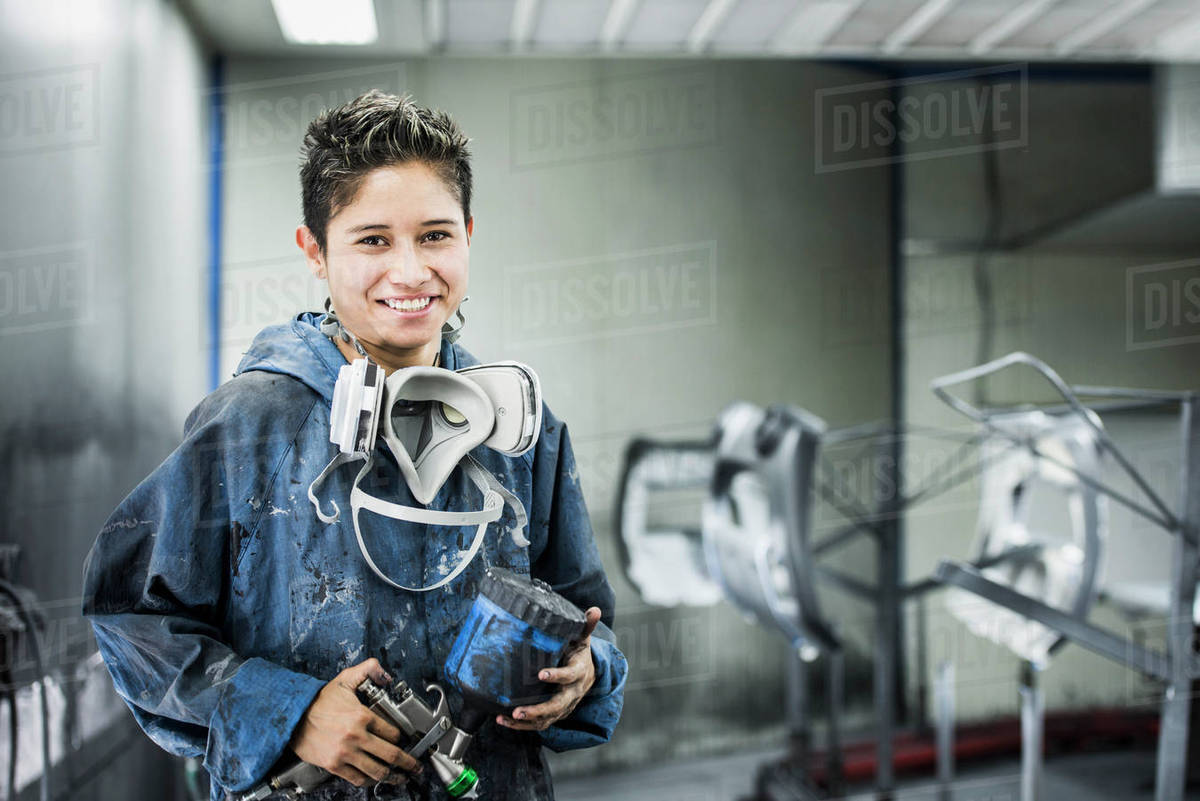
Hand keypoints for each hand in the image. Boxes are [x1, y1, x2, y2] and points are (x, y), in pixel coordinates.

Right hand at [289, 658, 421, 787]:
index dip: (402, 737)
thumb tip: (385, 673)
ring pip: (377, 771)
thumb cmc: (318, 701)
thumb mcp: (344, 679)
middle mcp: (355, 736)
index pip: (392, 732)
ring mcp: (345, 753)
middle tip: (416, 766)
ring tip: (402, 778)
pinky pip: (357, 778)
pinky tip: (376, 779)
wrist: (292, 717)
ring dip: (393, 776)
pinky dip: (369, 781)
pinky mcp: (334, 765)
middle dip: (408, 762)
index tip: (405, 740)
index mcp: (361, 716)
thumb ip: (368, 670)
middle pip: (390, 754)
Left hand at [497, 607, 601, 731]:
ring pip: (547, 720)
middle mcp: (572, 693)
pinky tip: (503, 720)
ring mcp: (564, 706)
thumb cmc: (579, 653)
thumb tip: (595, 610)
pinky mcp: (555, 714)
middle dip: (537, 710)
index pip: (570, 676)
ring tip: (507, 718)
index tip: (541, 674)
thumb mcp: (583, 639)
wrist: (589, 674)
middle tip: (518, 710)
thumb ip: (585, 625)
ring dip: (526, 722)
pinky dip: (521, 726)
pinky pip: (539, 724)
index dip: (557, 676)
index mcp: (579, 672)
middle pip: (557, 706)